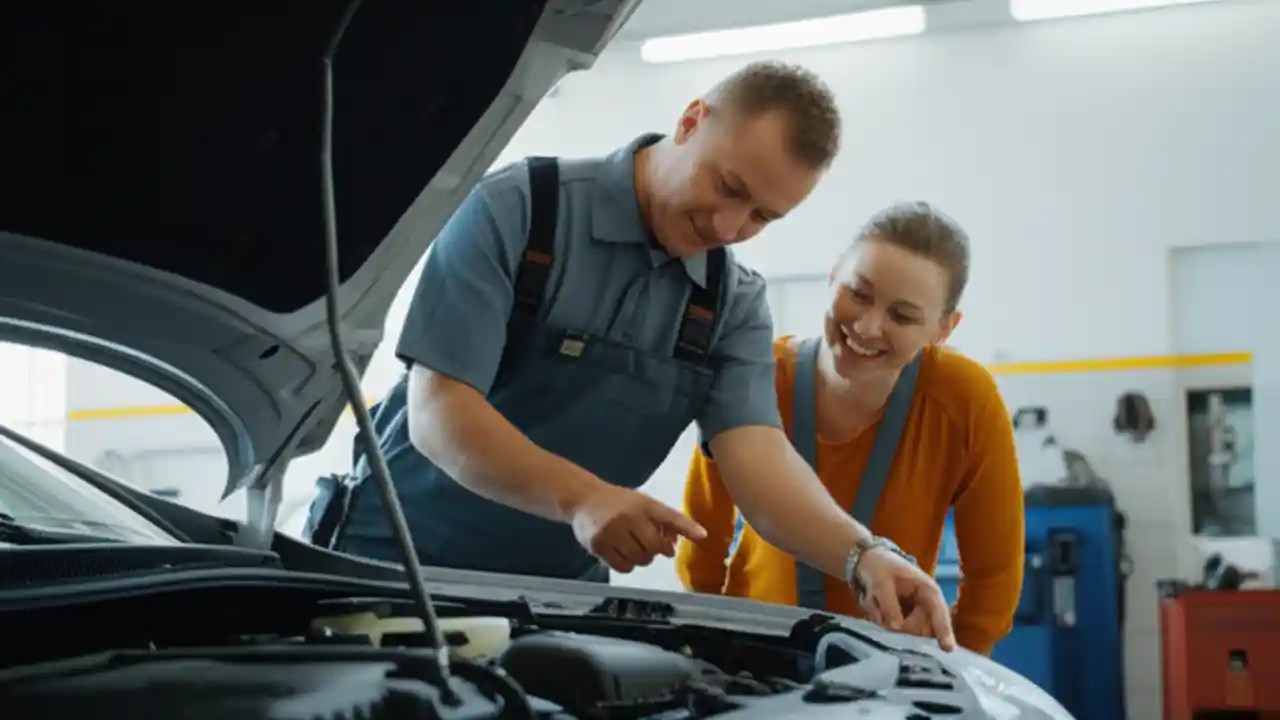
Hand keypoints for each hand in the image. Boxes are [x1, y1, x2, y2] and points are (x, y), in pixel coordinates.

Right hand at [570, 484, 707, 572]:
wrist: (584, 499)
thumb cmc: (619, 503)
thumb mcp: (643, 503)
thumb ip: (665, 520)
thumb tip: (685, 539)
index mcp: (643, 504)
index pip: (669, 516)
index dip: (687, 527)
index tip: (702, 536)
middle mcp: (628, 517)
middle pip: (654, 546)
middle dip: (659, 549)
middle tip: (655, 545)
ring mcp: (612, 532)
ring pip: (640, 559)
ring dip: (643, 558)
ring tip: (635, 547)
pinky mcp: (599, 546)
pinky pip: (623, 567)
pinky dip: (628, 564)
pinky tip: (623, 553)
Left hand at [854, 547, 957, 651]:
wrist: (870, 561)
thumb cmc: (880, 567)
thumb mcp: (881, 581)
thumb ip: (889, 604)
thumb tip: (897, 627)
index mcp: (928, 590)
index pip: (939, 613)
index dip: (944, 631)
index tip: (948, 649)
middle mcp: (927, 605)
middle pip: (920, 630)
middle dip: (898, 624)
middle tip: (879, 606)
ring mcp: (917, 615)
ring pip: (905, 633)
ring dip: (885, 619)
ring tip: (875, 600)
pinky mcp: (906, 621)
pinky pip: (894, 631)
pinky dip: (881, 620)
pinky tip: (875, 605)